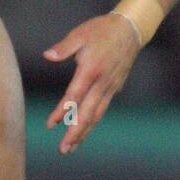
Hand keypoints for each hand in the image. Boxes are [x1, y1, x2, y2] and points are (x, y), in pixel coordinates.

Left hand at [42, 13, 140, 153]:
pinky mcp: (115, 88)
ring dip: (84, 132)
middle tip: (64, 149)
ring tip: (72, 147)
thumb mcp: (80, 34)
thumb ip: (64, 48)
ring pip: (96, 115)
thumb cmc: (102, 30)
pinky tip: (84, 130)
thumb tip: (47, 56)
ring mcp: (110, 87)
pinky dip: (92, 122)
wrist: (131, 30)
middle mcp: (102, 83)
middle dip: (75, 133)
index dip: (62, 112)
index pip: (74, 96)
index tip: (50, 124)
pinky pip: (102, 109)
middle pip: (87, 114)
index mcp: (91, 70)